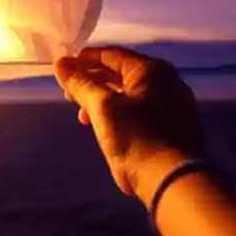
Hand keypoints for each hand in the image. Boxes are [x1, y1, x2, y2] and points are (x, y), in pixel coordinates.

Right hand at [55, 46, 203, 204]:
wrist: (172, 180)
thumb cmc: (135, 137)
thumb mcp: (102, 107)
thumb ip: (80, 83)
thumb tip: (60, 63)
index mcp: (152, 69)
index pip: (110, 55)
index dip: (83, 61)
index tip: (62, 71)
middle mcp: (167, 81)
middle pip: (121, 74)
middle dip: (92, 83)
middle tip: (70, 96)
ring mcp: (174, 104)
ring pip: (131, 94)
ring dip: (104, 101)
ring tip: (84, 116)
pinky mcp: (174, 126)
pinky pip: (141, 111)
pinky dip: (121, 114)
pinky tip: (107, 128)